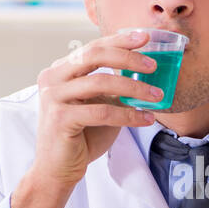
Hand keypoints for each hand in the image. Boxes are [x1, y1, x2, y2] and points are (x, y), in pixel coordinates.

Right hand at [33, 29, 164, 188]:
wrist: (58, 170)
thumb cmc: (81, 137)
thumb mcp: (100, 105)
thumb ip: (114, 88)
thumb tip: (146, 73)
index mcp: (60, 70)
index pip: (92, 47)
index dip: (119, 40)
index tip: (144, 37)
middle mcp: (52, 78)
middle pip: (94, 55)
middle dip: (127, 57)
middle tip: (152, 66)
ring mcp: (53, 97)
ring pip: (100, 82)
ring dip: (133, 88)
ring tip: (156, 96)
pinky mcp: (59, 118)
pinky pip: (102, 112)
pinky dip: (128, 115)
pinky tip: (145, 119)